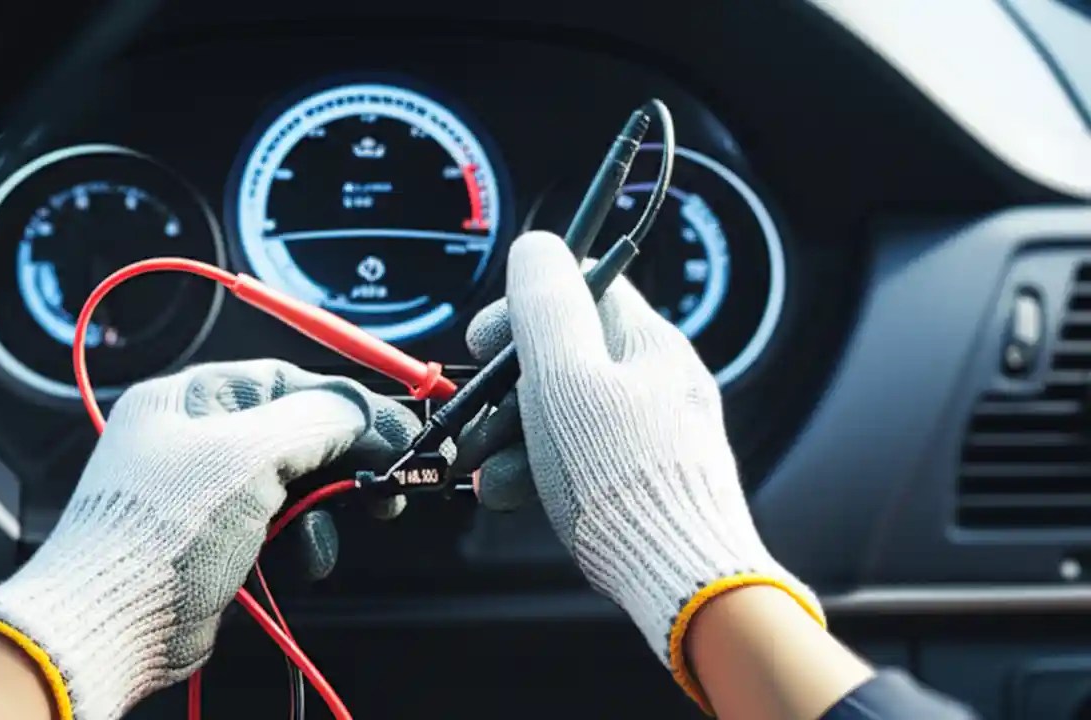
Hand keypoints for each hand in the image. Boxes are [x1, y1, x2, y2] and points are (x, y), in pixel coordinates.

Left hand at [0, 360, 419, 719]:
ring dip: (322, 511)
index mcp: (193, 397)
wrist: (110, 625)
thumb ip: (317, 419)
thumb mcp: (249, 454)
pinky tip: (297, 559)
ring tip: (316, 538)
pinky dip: (300, 543)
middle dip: (344, 462)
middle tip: (388, 484)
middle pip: (299, 433)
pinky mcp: (218, 541)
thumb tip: (361, 412)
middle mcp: (198, 438)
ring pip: (297, 485)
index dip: (348, 404)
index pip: (289, 380)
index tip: (396, 428)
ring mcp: (207, 493)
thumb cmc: (160, 531)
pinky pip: (281, 527)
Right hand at [457, 231, 823, 710]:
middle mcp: (657, 380)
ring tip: (491, 475)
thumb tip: (538, 244)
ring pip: (566, 413)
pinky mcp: (644, 478)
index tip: (484, 340)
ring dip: (514, 438)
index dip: (523, 308)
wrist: (679, 577)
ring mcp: (654, 431)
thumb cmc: (621, 477)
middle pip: (563, 358)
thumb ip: (545, 305)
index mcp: (647, 343)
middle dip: (507, 391)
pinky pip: (581, 456)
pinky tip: (517, 492)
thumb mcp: (565, 377)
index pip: (581, 289)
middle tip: (478, 421)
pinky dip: (542, 468)